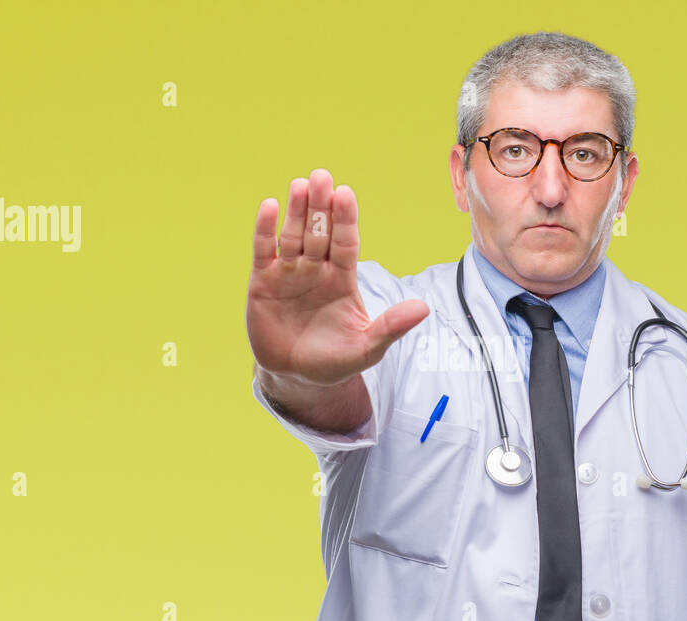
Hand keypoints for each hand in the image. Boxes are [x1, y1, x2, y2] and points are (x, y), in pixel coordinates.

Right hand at [246, 168, 428, 386]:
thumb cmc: (334, 361)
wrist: (296, 377)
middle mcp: (316, 269)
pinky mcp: (262, 281)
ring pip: (293, 235)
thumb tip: (423, 308)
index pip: (346, 242)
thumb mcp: (366, 349)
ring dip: (296, 210)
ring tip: (300, 184)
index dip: (346, 219)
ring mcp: (289, 272)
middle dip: (320, 206)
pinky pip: (264, 250)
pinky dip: (265, 230)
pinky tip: (269, 207)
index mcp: (343, 278)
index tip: (346, 194)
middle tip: (322, 177)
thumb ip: (391, 327)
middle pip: (319, 232)